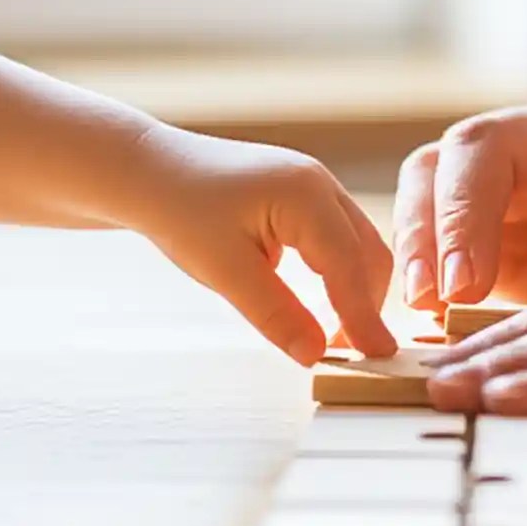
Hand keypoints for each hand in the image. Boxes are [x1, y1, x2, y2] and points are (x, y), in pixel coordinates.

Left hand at [127, 124, 395, 365]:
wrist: (148, 171)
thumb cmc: (179, 208)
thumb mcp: (224, 271)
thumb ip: (275, 313)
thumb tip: (314, 354)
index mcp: (305, 194)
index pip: (348, 264)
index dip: (364, 314)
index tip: (377, 355)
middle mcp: (320, 184)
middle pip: (366, 253)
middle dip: (366, 304)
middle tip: (357, 354)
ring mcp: (316, 187)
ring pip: (357, 247)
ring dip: (355, 291)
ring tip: (339, 337)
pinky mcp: (305, 198)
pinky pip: (338, 240)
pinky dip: (339, 276)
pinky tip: (323, 306)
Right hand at [392, 79, 526, 310]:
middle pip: (491, 140)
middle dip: (466, 216)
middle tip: (460, 290)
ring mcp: (516, 145)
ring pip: (442, 161)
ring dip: (425, 230)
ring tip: (425, 300)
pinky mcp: (482, 187)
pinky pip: (429, 199)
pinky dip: (417, 247)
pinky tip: (421, 301)